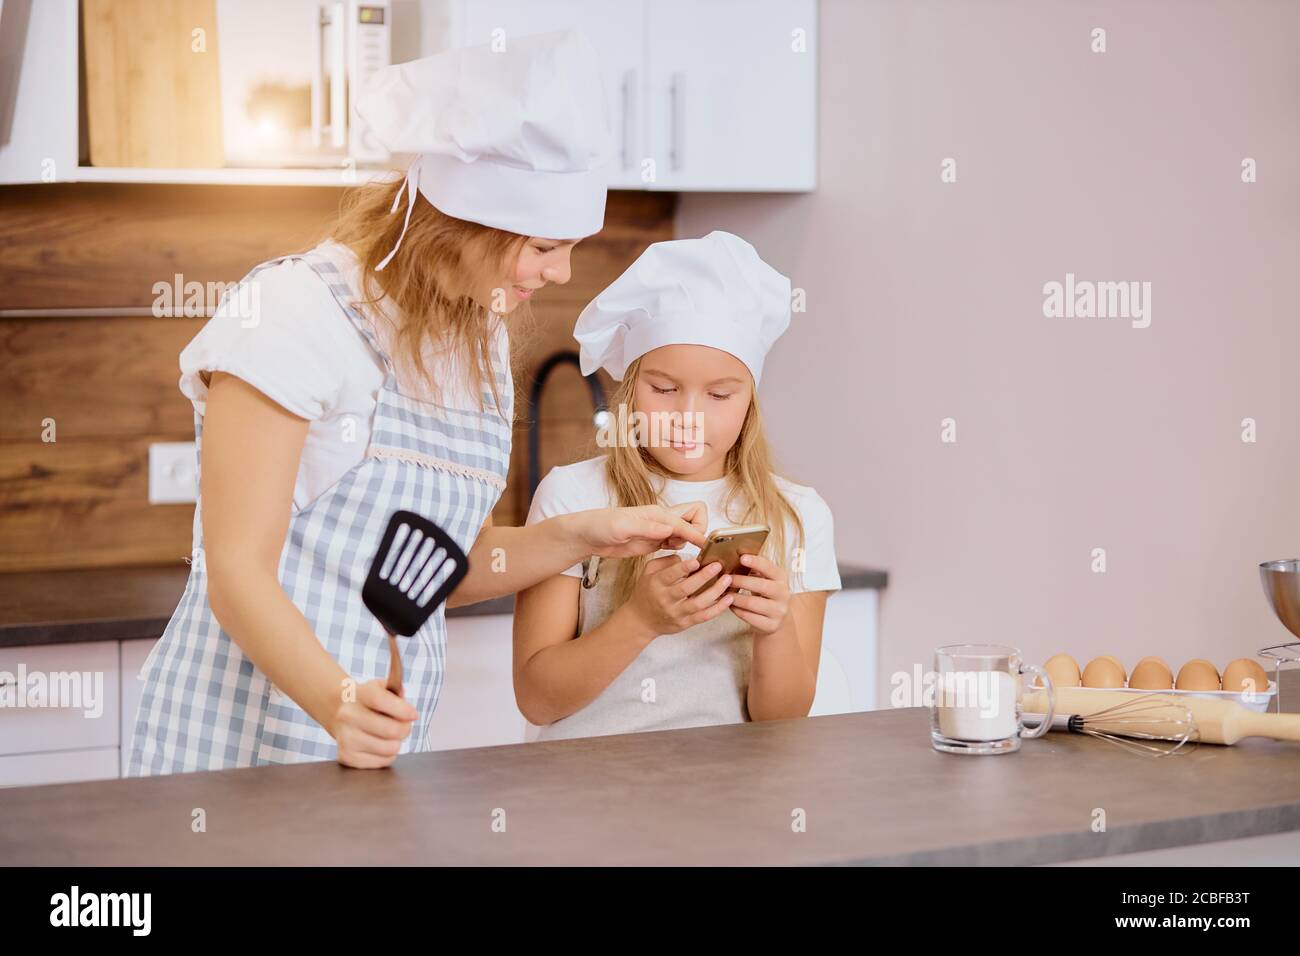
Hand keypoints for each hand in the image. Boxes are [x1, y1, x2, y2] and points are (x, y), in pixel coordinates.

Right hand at [329, 678, 417, 768]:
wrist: (340, 713)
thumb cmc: (368, 702)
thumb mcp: (381, 688)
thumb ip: (397, 692)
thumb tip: (408, 710)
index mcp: (359, 694)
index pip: (382, 701)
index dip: (403, 710)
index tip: (413, 715)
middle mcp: (348, 716)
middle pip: (392, 730)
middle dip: (405, 729)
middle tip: (403, 726)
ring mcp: (346, 737)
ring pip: (390, 748)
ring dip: (395, 743)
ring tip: (388, 736)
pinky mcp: (346, 757)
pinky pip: (383, 761)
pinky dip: (386, 756)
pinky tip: (378, 745)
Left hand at [576, 501, 708, 558]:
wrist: (587, 536)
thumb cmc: (600, 526)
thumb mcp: (622, 527)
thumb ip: (646, 528)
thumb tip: (669, 528)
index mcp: (656, 514)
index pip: (685, 522)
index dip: (697, 534)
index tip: (704, 547)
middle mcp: (660, 520)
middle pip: (693, 517)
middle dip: (697, 531)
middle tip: (686, 546)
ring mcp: (658, 531)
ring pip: (686, 530)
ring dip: (688, 541)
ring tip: (674, 551)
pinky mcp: (653, 542)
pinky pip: (675, 542)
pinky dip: (680, 547)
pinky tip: (670, 554)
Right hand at [625, 554, 734, 636]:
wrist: (640, 620)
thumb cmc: (647, 592)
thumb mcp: (648, 572)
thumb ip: (665, 562)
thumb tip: (685, 558)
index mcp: (656, 583)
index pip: (670, 575)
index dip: (683, 568)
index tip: (696, 561)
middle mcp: (666, 599)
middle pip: (686, 588)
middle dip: (704, 576)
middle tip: (718, 566)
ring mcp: (676, 612)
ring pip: (698, 604)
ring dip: (715, 592)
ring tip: (727, 580)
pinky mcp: (685, 623)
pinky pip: (704, 616)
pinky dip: (718, 608)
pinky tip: (728, 599)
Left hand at [728, 552, 790, 635]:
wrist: (777, 619)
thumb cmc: (765, 594)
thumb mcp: (765, 579)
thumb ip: (754, 569)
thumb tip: (735, 554)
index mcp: (781, 578)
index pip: (769, 567)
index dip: (755, 562)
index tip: (741, 557)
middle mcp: (784, 594)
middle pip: (761, 586)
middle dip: (740, 581)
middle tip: (726, 579)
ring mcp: (779, 611)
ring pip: (753, 603)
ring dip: (735, 598)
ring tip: (724, 594)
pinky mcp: (772, 625)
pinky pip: (750, 618)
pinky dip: (737, 611)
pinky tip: (730, 606)